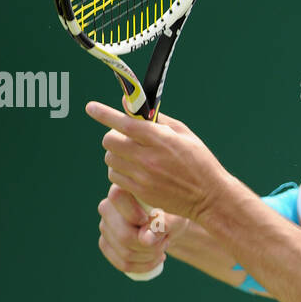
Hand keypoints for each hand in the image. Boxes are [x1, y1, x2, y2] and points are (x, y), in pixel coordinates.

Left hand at [86, 100, 227, 221]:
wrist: (209, 196)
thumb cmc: (199, 161)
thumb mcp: (184, 134)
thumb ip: (156, 118)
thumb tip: (128, 104)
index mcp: (161, 139)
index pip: (124, 123)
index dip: (104, 114)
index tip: (91, 108)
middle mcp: (148, 157)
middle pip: (110, 141)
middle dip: (113, 136)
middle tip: (124, 138)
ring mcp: (143, 176)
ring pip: (110, 159)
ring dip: (116, 154)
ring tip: (131, 156)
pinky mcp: (140, 191)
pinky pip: (115, 177)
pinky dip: (119, 171)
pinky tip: (133, 171)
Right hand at [97, 184, 188, 275]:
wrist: (168, 224)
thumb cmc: (173, 214)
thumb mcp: (176, 215)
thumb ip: (164, 222)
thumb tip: (145, 239)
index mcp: (123, 188)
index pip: (117, 198)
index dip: (135, 214)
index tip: (154, 221)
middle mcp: (108, 206)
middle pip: (123, 234)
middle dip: (150, 246)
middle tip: (165, 241)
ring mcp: (104, 226)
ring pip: (125, 252)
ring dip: (150, 256)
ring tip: (162, 247)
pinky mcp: (106, 244)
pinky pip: (121, 263)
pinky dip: (143, 266)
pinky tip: (155, 260)